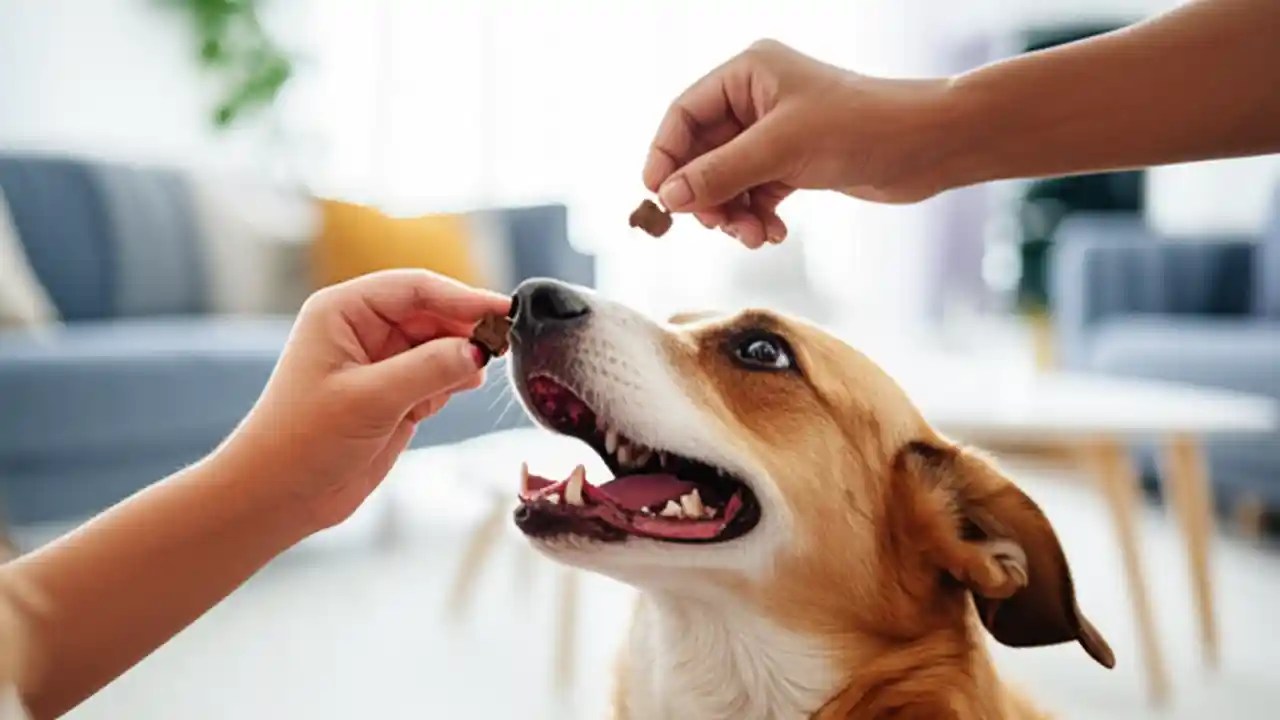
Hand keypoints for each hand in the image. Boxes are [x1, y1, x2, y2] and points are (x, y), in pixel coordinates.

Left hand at [230, 269, 509, 529]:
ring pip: (438, 343)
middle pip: (430, 312)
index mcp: (343, 312)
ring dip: (463, 353)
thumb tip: (478, 350)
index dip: (461, 296)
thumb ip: (428, 369)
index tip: (501, 311)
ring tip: (489, 365)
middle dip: (466, 326)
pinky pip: (436, 374)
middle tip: (505, 341)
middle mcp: (361, 329)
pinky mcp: (393, 395)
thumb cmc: (302, 441)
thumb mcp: (370, 399)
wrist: (278, 497)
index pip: (414, 288)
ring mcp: (379, 363)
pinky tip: (469, 384)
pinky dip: (455, 378)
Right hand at [643, 39, 952, 247]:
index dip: (666, 156)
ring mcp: (776, 132)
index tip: (660, 199)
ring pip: (728, 180)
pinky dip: (758, 216)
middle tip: (719, 226)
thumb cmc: (861, 127)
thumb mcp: (780, 150)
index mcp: (748, 73)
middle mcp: (757, 99)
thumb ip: (719, 174)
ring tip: (753, 237)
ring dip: (733, 213)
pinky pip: (755, 193)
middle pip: (702, 153)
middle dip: (708, 195)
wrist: (928, 146)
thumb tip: (669, 197)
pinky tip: (773, 233)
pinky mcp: (795, 162)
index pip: (684, 114)